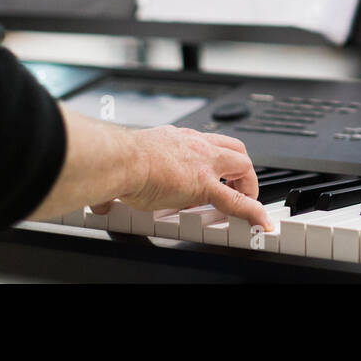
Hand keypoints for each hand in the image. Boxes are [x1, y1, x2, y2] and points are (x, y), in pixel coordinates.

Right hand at [98, 126, 269, 228]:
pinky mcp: (205, 185)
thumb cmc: (118, 162)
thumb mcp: (125, 168)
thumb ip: (116, 188)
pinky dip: (252, 211)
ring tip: (248, 201)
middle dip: (240, 167)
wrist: (122, 160)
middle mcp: (194, 144)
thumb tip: (100, 204)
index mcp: (176, 139)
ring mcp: (203, 163)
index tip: (213, 172)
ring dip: (249, 184)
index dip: (214, 158)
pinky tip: (261, 222)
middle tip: (238, 185)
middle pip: (233, 147)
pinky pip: (236, 200)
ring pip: (243, 165)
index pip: (205, 143)